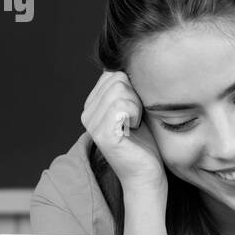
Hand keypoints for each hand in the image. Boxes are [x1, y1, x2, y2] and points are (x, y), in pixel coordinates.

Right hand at [81, 70, 166, 190]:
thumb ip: (127, 87)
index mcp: (93, 104)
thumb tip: (129, 60)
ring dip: (137, 105)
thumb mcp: (136, 107)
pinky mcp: (102, 133)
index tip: (136, 110)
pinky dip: (136, 114)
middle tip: (137, 118)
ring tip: (135, 125)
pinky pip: (122, 105)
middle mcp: (87, 112)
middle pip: (116, 77)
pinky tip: (134, 130)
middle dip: (135, 94)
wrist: (148, 174)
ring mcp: (92, 123)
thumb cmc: (147, 141)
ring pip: (120, 89)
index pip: (112, 72)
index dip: (133, 87)